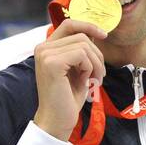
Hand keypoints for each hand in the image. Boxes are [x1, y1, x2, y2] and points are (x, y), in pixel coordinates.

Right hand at [32, 18, 107, 141]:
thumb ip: (80, 50)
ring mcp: (45, 54)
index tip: (103, 35)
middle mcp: (42, 48)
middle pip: (81, 36)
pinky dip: (90, 68)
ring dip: (96, 63)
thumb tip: (95, 33)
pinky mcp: (52, 63)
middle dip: (97, 55)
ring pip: (84, 44)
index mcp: (46, 48)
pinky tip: (86, 81)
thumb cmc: (67, 98)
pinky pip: (82, 54)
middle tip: (99, 75)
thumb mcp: (76, 69)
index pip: (69, 24)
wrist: (57, 120)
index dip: (88, 25)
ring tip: (94, 80)